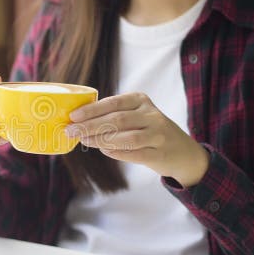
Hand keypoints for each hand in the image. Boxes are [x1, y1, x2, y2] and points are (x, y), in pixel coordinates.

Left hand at [66, 92, 209, 186]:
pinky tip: (104, 150)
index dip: (92, 110)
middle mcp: (151, 115)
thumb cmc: (149, 131)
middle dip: (90, 126)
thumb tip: (78, 122)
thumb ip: (113, 116)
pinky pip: (135, 153)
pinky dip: (117, 152)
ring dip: (101, 140)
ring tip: (84, 141)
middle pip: (117, 120)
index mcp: (141, 100)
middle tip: (71, 132)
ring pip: (126, 137)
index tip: (73, 116)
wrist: (182, 152)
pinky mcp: (160, 153)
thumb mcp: (136, 115)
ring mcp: (158, 134)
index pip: (113, 103)